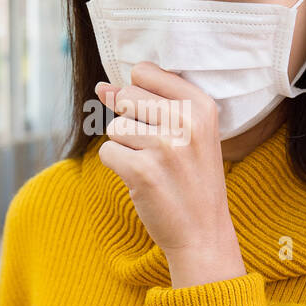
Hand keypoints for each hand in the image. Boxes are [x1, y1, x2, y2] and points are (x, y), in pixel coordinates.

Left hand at [95, 62, 246, 287]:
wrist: (203, 233)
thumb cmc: (192, 180)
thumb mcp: (185, 134)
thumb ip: (146, 104)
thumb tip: (102, 87)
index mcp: (202, 105)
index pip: (145, 72)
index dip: (139, 94)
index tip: (156, 119)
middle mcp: (185, 121)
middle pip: (126, 97)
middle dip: (131, 122)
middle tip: (158, 150)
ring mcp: (163, 146)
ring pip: (114, 127)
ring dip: (126, 148)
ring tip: (154, 167)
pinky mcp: (141, 171)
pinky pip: (107, 152)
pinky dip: (118, 167)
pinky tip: (142, 181)